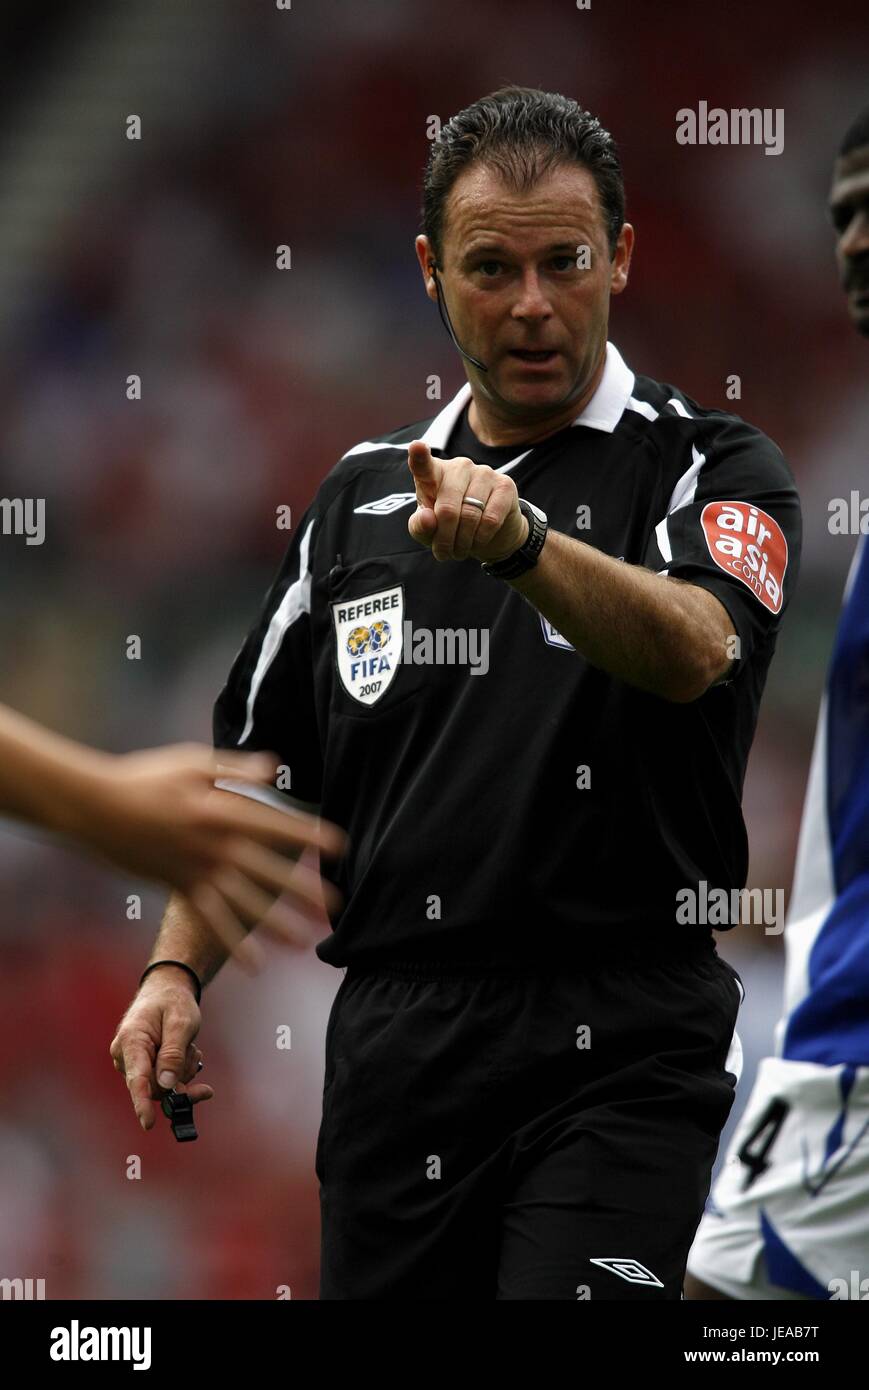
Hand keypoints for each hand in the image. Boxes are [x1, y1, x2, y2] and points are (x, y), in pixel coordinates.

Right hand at [74, 745, 346, 963]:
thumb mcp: (193, 763)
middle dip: (302, 888)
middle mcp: (213, 844)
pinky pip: (211, 918)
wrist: (97, 807)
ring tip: (304, 942)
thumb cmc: (146, 777)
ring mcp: (195, 869)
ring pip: (242, 901)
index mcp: (221, 809)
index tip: (340, 846)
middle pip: (266, 869)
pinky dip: (234, 941)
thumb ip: (236, 769)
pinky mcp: (178, 886)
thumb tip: (274, 767)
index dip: (308, 835)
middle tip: (335, 907)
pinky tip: (256, 963)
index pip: (274, 824)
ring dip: (275, 923)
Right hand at [109, 971, 212, 1131]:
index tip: (148, 1123)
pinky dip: (181, 1074)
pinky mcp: (143, 1069)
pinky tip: (191, 1055)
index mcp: (131, 1041)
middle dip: (180, 1077)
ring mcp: (133, 1065)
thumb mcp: (181, 1022)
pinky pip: (164, 1084)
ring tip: (189, 1046)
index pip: (136, 1078)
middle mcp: (126, 1057)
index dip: (142, 1102)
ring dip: (183, 1072)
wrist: (166, 992)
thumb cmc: (172, 1002)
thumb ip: (173, 1053)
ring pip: (163, 1087)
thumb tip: (166, 1085)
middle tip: (195, 1053)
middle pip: (154, 1087)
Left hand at [406, 440, 528, 562]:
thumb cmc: (450, 528)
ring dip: (462, 542)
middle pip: (447, 509)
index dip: (419, 456)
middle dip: (445, 539)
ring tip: (460, 551)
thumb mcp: (428, 531)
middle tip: (445, 553)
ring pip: (469, 516)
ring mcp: (484, 473)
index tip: (415, 446)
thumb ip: (420, 526)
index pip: (423, 465)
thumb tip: (428, 518)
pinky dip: (481, 538)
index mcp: (434, 474)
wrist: (490, 535)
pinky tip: (478, 541)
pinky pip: (490, 519)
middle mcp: (459, 467)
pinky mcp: (505, 485)